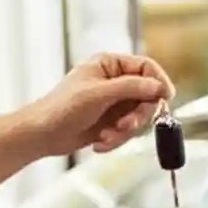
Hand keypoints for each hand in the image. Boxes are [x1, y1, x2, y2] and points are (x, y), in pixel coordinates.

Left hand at [24, 53, 174, 155]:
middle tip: (125, 126)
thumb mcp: (99, 94)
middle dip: (137, 115)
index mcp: (109, 64)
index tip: (165, 97)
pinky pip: (128, 132)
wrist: (42, 135)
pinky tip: (99, 143)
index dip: (158, 81)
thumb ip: (131, 87)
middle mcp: (114, 81)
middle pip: (147, 95)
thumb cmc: (62, 108)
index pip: (146, 67)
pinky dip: (117, 139)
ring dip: (125, 131)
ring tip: (106, 137)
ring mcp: (113, 102)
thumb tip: (159, 87)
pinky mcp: (111, 122)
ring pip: (139, 117)